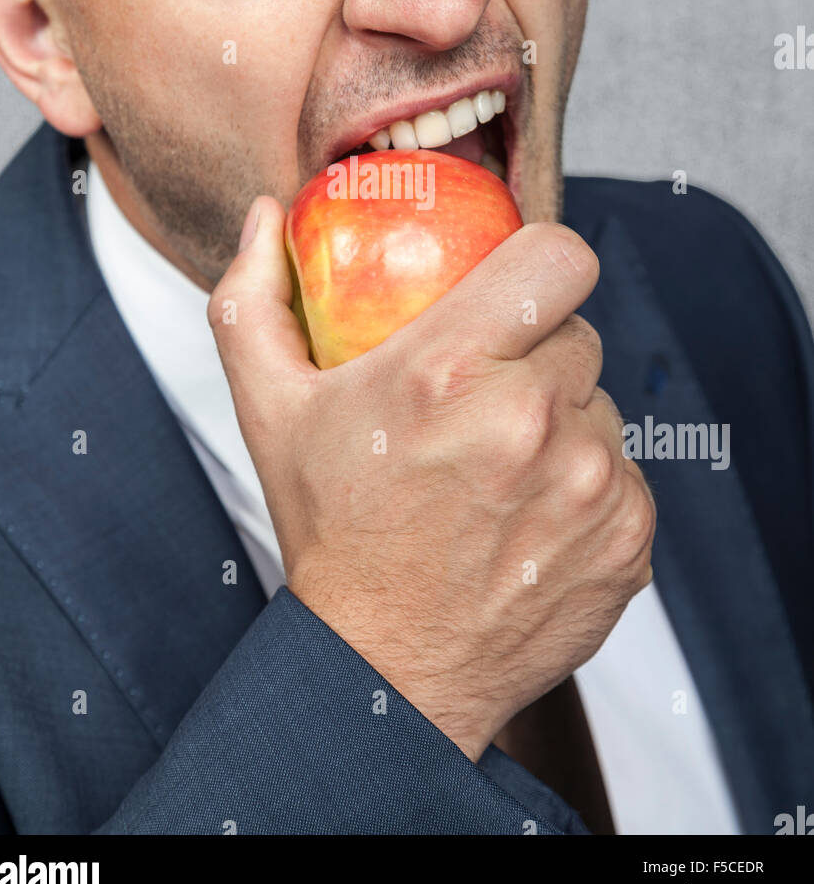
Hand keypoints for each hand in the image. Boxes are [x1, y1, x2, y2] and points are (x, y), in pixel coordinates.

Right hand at [208, 197, 655, 762]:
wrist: (384, 668)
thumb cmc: (329, 528)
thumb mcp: (268, 409)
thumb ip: (255, 298)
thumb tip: (268, 215)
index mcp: (449, 370)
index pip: (559, 255)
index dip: (541, 262)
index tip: (514, 288)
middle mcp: (532, 421)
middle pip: (579, 333)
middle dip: (537, 353)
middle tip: (484, 396)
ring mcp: (591, 485)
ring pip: (603, 406)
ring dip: (564, 423)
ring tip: (499, 468)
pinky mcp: (628, 540)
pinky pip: (626, 475)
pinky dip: (587, 489)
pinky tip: (527, 519)